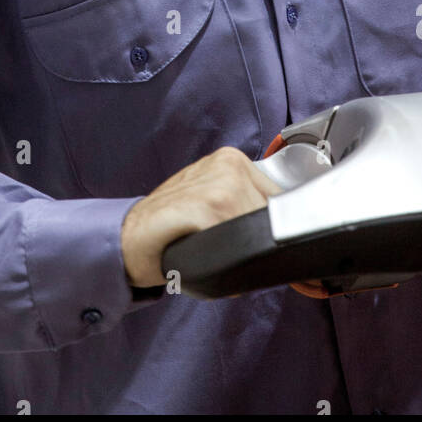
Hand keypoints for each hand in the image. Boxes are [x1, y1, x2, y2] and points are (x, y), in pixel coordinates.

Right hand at [121, 145, 282, 287]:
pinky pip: (237, 241)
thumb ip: (248, 207)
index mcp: (234, 161)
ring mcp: (217, 184)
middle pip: (273, 217)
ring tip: (210, 250)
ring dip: (240, 253)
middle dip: (257, 243)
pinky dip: (225, 260)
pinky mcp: (204, 206)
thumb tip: (291, 230)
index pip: (282, 199)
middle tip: (223, 249)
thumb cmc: (174, 226)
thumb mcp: (216, 205)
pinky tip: (201, 254)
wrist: (129, 238)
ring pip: (257, 230)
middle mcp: (228, 165)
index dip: (276, 228)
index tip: (266, 245)